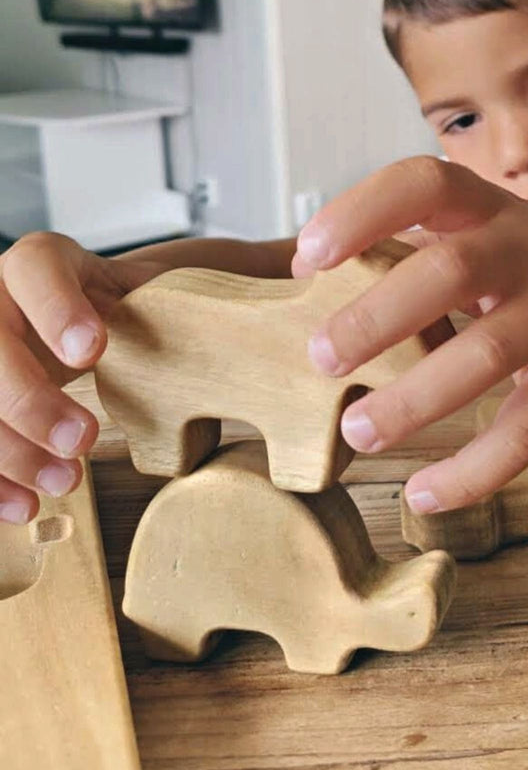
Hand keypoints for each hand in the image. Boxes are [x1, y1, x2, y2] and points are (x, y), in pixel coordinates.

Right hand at [0, 232, 163, 523]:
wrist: (93, 329)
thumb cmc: (123, 309)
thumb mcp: (151, 290)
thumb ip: (188, 290)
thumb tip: (261, 286)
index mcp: (42, 264)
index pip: (34, 267)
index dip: (56, 308)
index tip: (92, 351)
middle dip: (31, 399)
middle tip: (83, 439)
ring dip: (12, 450)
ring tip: (66, 481)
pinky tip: (25, 506)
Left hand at [294, 158, 527, 512]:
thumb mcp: (481, 235)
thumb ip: (406, 247)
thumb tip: (303, 274)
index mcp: (487, 209)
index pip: (425, 183)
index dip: (363, 210)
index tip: (308, 254)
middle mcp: (527, 250)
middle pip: (450, 271)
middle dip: (377, 316)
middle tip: (321, 357)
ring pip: (487, 355)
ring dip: (414, 400)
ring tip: (358, 430)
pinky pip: (526, 430)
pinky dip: (472, 470)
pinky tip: (424, 495)